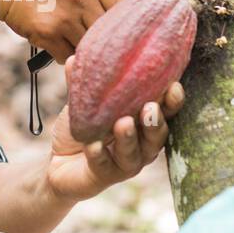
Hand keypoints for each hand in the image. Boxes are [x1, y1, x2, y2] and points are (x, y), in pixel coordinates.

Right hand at [0, 0, 125, 62]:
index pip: (125, 5)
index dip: (125, 18)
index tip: (121, 23)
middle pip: (110, 30)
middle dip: (106, 35)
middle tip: (100, 36)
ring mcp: (64, 16)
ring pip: (90, 45)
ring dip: (86, 46)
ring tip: (76, 36)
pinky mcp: (47, 33)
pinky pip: (68, 55)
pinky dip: (66, 54)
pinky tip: (60, 42)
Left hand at [43, 81, 185, 204]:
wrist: (58, 161)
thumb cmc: (83, 129)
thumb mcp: (84, 103)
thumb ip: (84, 83)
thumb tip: (78, 56)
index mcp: (143, 123)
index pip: (165, 112)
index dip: (173, 101)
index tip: (174, 85)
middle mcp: (142, 145)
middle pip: (157, 136)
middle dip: (156, 122)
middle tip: (149, 108)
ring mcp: (125, 163)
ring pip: (134, 154)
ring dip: (129, 138)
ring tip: (123, 123)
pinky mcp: (105, 176)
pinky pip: (104, 166)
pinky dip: (98, 155)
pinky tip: (92, 146)